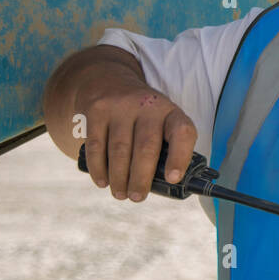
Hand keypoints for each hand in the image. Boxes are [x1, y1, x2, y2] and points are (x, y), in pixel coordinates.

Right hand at [76, 75, 196, 202]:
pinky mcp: (97, 110)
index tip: (172, 179)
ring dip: (119, 177)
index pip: (182, 132)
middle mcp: (147, 106)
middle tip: (137, 198)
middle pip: (146, 147)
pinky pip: (96, 145)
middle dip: (141, 178)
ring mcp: (120, 106)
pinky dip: (99, 168)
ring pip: (119, 149)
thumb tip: (165, 185)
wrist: (110, 82)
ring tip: (121, 194)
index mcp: (170, 112)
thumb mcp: (161, 121)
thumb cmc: (143, 117)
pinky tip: (102, 182)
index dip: (179, 156)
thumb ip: (166, 148)